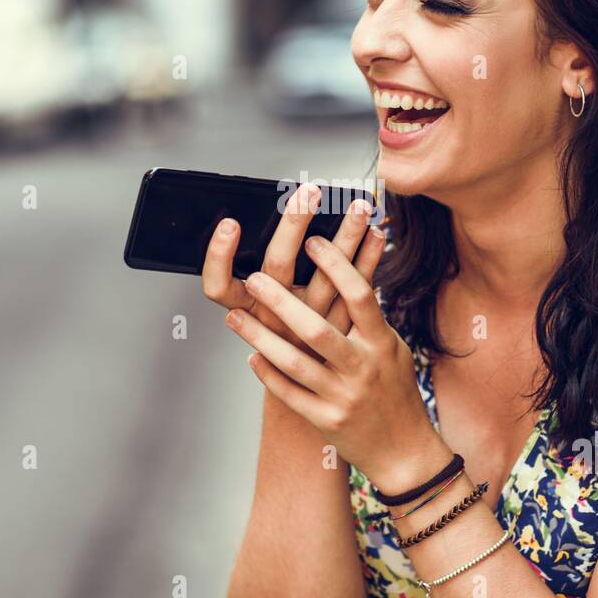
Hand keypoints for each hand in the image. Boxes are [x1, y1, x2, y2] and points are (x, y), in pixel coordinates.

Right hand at [202, 182, 385, 356]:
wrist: (327, 404)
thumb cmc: (292, 354)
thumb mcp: (267, 325)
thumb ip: (268, 286)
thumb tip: (280, 226)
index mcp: (251, 315)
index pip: (220, 287)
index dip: (219, 258)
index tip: (230, 225)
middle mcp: (280, 322)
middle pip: (278, 268)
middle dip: (292, 225)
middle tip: (307, 193)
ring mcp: (316, 330)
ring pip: (329, 278)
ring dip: (345, 237)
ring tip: (359, 206)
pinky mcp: (348, 335)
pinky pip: (360, 293)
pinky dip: (369, 260)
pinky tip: (378, 235)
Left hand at [224, 233, 451, 489]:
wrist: (404, 452)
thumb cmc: (396, 392)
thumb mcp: (393, 349)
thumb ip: (370, 316)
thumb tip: (355, 266)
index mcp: (382, 343)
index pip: (360, 296)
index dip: (337, 265)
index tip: (312, 242)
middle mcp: (362, 368)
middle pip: (316, 329)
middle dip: (281, 302)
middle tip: (254, 278)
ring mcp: (341, 397)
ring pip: (293, 363)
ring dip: (260, 338)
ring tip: (234, 318)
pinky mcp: (324, 421)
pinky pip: (289, 393)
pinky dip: (267, 374)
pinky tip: (251, 356)